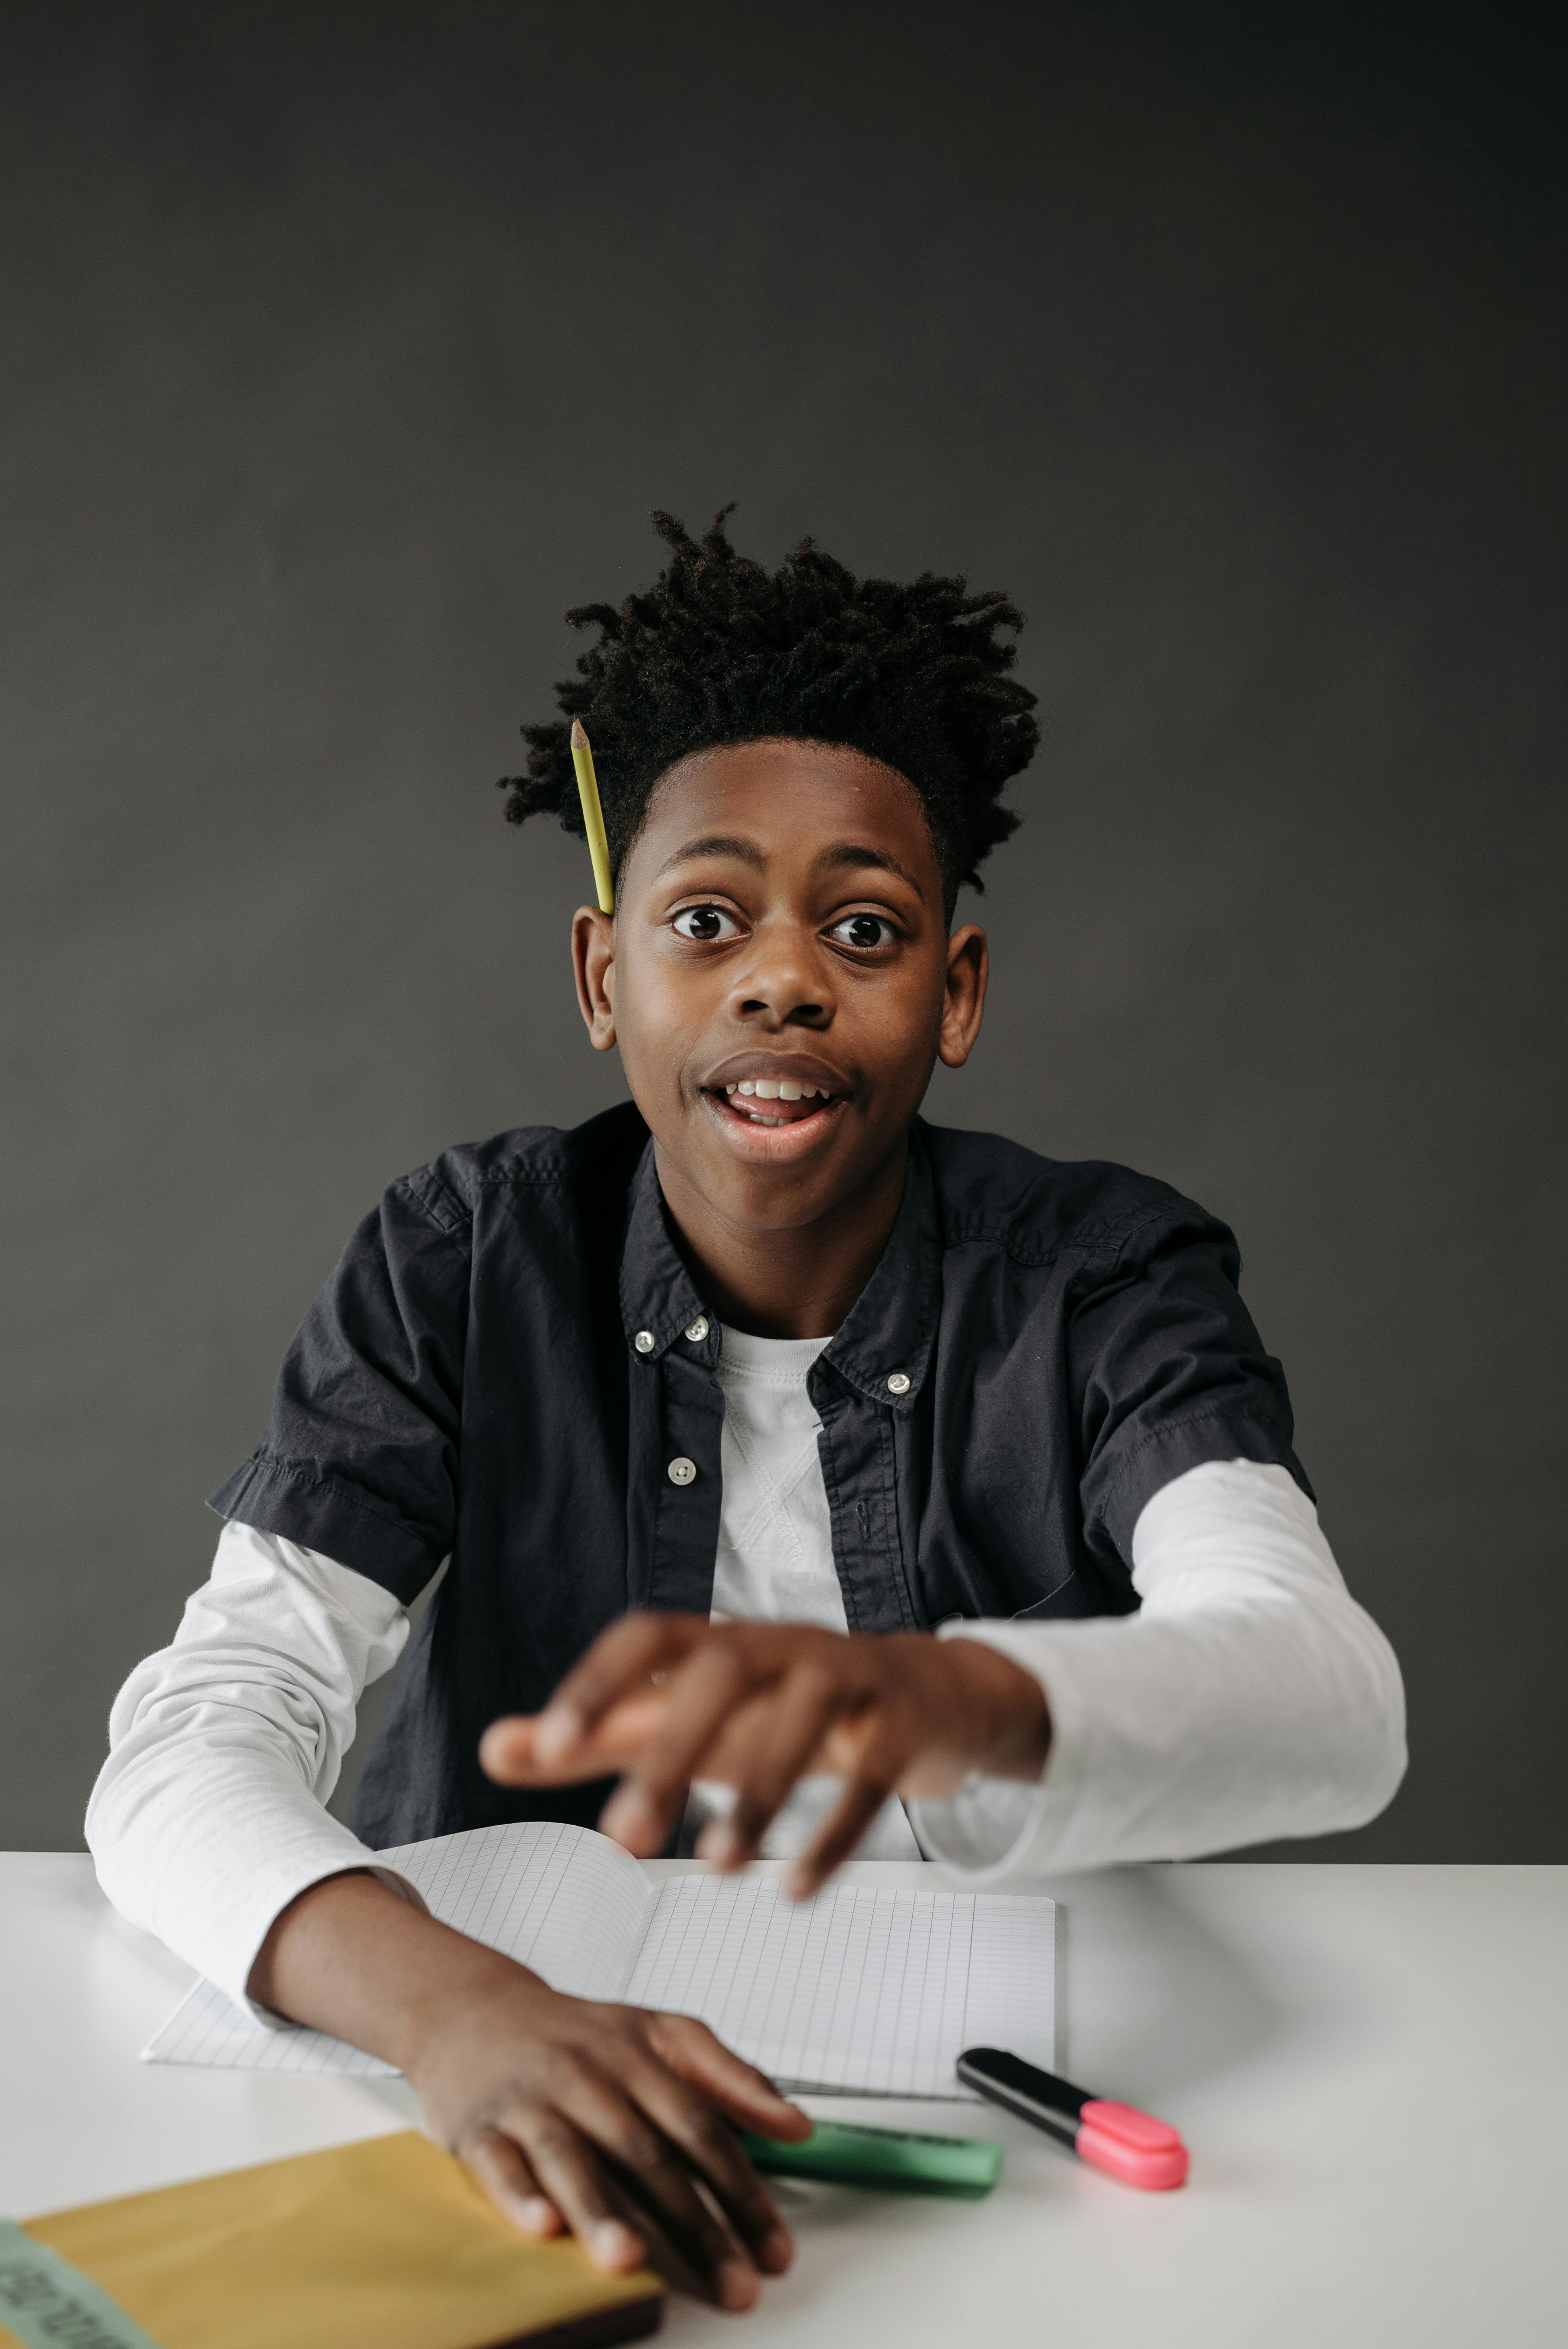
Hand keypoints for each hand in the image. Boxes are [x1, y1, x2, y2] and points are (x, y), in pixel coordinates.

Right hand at [249, 1872, 810, 2308]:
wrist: (473, 2010)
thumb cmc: (576, 2033)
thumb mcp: (660, 2033)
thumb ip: (730, 2076)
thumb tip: (796, 2125)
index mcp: (637, 2057)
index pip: (701, 2127)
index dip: (742, 2190)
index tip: (773, 2247)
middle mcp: (587, 2078)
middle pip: (646, 2155)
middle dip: (695, 2225)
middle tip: (733, 2282)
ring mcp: (531, 2103)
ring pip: (570, 2158)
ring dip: (602, 2210)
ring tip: (630, 2257)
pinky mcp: (478, 2128)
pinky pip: (498, 2165)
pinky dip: (520, 2195)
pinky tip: (542, 2225)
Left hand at [479, 1616, 1050, 1896]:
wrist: (931, 1695)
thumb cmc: (793, 1707)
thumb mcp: (695, 1718)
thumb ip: (602, 1735)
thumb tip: (497, 1749)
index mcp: (723, 1640)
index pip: (648, 1635)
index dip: (597, 1683)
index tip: (549, 1748)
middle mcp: (782, 1644)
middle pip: (721, 1672)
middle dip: (671, 1752)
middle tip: (624, 1836)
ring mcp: (849, 1674)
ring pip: (803, 1716)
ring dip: (757, 1793)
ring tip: (718, 1867)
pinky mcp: (903, 1719)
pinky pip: (873, 1770)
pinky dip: (835, 1831)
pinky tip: (797, 1887)